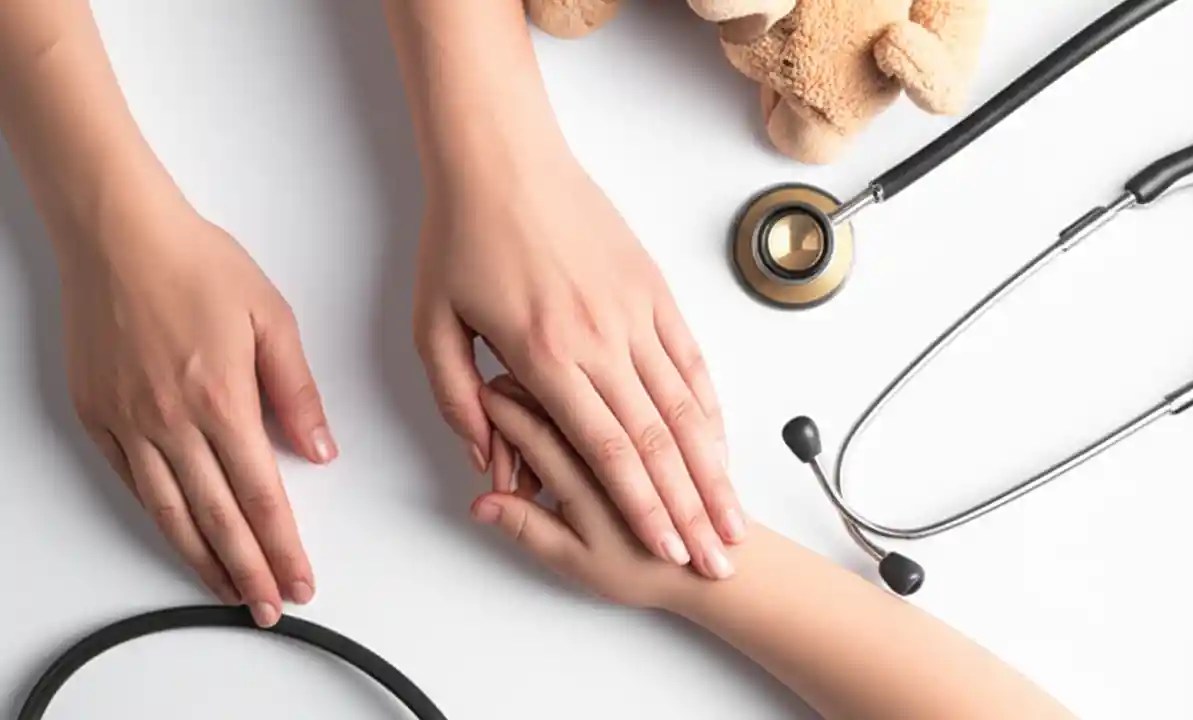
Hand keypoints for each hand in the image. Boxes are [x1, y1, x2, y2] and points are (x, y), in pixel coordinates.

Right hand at [57, 200, 334, 626]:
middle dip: (249, 571)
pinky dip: (159, 520)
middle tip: (271, 606)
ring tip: (231, 593)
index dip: (283, 546)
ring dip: (204, 561)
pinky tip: (179, 539)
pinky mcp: (97, 415)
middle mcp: (171, 422)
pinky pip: (132, 483)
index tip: (300, 579)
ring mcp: (128, 422)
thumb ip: (297, 392)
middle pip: (217, 517)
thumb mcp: (271, 318)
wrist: (117, 232)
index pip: (262, 495)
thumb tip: (320, 450)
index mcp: (222, 399)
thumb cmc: (196, 263)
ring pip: (169, 512)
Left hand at [415, 154, 741, 579]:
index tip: (666, 550)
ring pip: (685, 405)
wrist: (502, 158)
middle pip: (658, 442)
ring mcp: (635, 312)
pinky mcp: (653, 288)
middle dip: (691, 509)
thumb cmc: (464, 236)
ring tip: (734, 513)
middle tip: (718, 556)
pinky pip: (690, 356)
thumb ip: (458, 400)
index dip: (643, 510)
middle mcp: (601, 339)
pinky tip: (720, 440)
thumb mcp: (433, 324)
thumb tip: (487, 458)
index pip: (608, 452)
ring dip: (712, 467)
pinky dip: (709, 405)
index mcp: (546, 355)